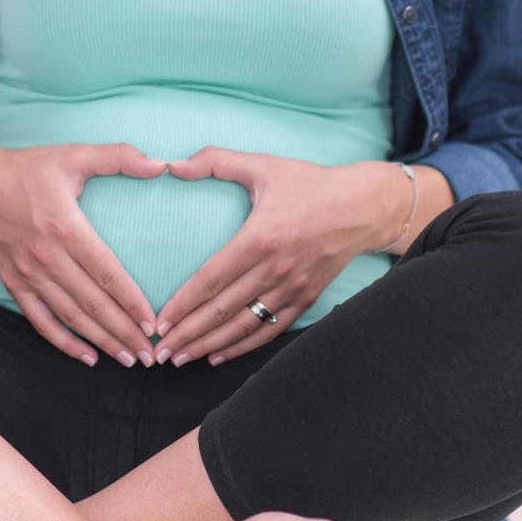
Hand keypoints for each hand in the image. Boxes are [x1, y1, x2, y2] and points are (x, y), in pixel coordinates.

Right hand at [0, 142, 164, 366]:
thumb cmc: (26, 169)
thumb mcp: (72, 155)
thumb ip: (118, 157)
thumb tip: (160, 164)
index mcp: (66, 227)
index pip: (107, 273)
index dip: (132, 301)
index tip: (153, 323)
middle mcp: (47, 257)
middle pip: (92, 304)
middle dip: (124, 332)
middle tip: (151, 355)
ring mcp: (28, 274)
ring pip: (71, 317)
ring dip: (101, 341)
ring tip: (129, 359)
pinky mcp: (13, 283)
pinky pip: (41, 320)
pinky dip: (63, 342)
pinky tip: (87, 357)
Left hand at [152, 149, 398, 363]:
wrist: (362, 206)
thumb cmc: (308, 183)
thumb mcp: (262, 165)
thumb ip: (215, 161)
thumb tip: (171, 163)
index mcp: (260, 239)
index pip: (211, 280)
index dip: (183, 304)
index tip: (159, 322)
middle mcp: (275, 270)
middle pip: (222, 311)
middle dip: (188, 335)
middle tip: (159, 353)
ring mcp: (292, 288)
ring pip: (244, 327)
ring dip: (210, 346)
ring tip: (181, 359)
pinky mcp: (306, 299)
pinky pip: (270, 329)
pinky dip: (243, 347)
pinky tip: (218, 355)